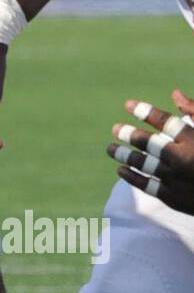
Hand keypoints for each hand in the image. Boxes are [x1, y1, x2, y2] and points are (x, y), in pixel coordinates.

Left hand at [107, 91, 193, 215]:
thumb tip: (174, 94)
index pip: (165, 122)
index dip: (145, 112)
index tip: (128, 105)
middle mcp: (183, 159)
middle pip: (148, 143)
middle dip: (129, 134)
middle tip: (115, 129)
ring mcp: (176, 180)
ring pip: (143, 164)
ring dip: (123, 155)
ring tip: (110, 148)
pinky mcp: (173, 198)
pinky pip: (146, 185)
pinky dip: (131, 177)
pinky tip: (120, 170)